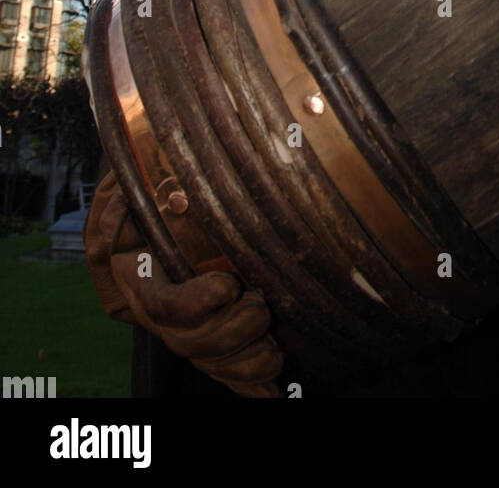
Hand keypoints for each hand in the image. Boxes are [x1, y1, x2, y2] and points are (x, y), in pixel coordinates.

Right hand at [85, 170, 282, 397]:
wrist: (156, 219)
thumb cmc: (158, 194)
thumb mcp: (149, 187)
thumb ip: (152, 192)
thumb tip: (159, 196)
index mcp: (143, 279)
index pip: (163, 306)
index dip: (195, 303)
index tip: (229, 285)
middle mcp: (161, 312)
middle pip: (189, 342)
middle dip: (230, 332)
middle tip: (260, 307)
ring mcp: (186, 329)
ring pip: (210, 361)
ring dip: (244, 362)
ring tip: (273, 349)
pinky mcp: (210, 339)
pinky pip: (226, 373)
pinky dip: (250, 385)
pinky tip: (274, 391)